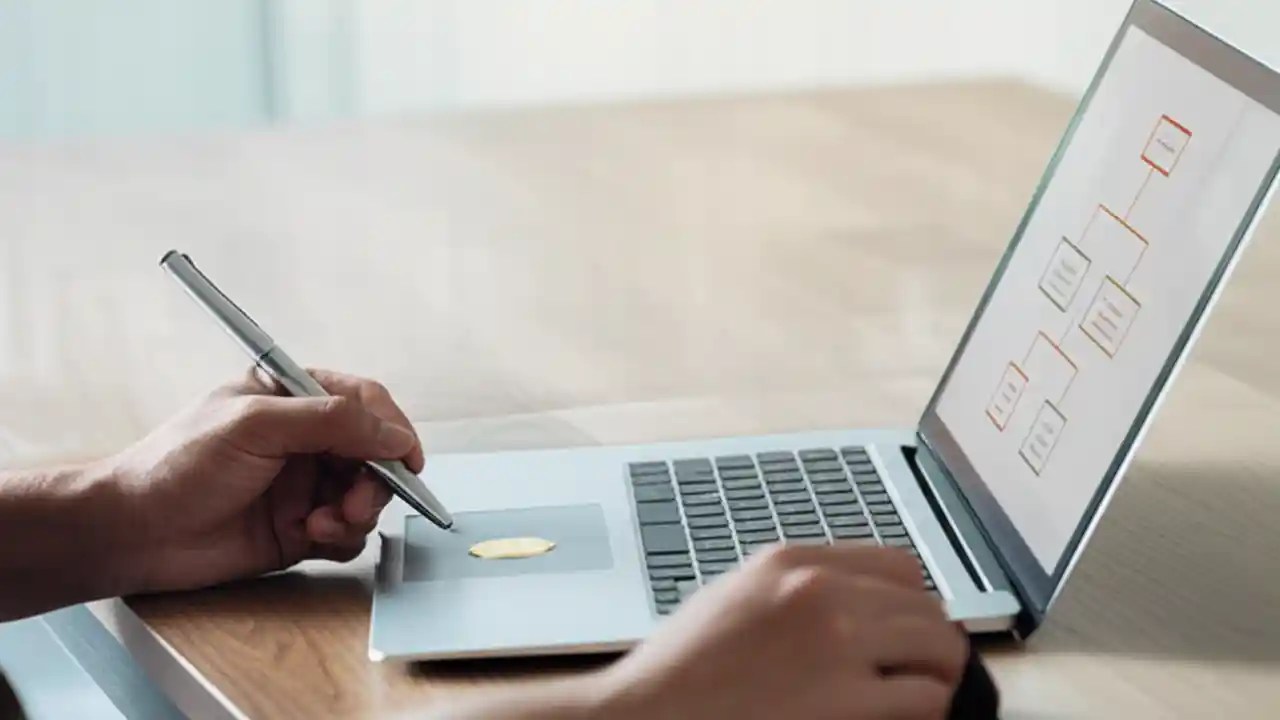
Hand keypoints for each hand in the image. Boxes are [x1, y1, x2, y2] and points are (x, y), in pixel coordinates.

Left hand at [103, 369, 423, 593]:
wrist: (133, 533)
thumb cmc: (179, 465)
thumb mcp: (256, 424)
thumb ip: (330, 422)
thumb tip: (394, 434)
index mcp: (293, 398)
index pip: (364, 402)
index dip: (392, 428)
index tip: (407, 458)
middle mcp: (304, 440)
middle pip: (374, 453)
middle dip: (376, 479)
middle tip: (356, 500)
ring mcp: (304, 486)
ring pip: (366, 495)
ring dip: (358, 511)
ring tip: (326, 523)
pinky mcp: (300, 530)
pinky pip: (348, 533)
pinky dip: (342, 538)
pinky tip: (312, 537)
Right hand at [595, 545, 967, 719]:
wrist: (646, 715)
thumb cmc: (678, 670)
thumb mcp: (733, 596)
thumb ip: (791, 589)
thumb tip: (852, 605)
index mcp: (790, 562)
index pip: (898, 566)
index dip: (913, 601)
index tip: (909, 626)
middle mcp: (820, 591)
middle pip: (925, 606)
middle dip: (930, 642)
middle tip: (920, 670)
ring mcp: (837, 645)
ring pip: (939, 649)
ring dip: (935, 675)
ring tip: (918, 696)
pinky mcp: (847, 702)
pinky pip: (924, 698)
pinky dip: (925, 711)